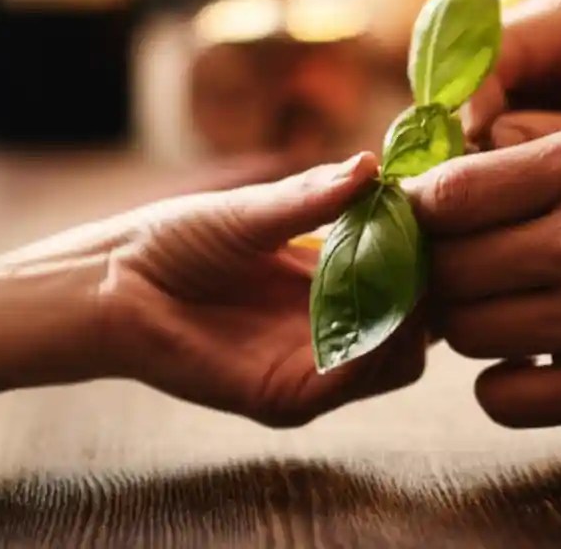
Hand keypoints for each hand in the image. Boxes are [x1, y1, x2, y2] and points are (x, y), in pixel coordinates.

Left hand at [4, 153, 425, 426]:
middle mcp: (328, 331)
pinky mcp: (286, 397)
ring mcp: (311, 369)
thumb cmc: (175, 240)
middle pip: (416, 326)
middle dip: (435, 290)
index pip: (408, 279)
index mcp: (328, 283)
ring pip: (398, 361)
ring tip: (413, 276)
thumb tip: (372, 163)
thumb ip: (316, 197)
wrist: (113, 282)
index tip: (447, 217)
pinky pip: (353, 383)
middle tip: (440, 251)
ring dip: (413, 321)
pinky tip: (377, 309)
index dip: (432, 252)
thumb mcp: (255, 211)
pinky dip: (375, 350)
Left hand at [408, 125, 560, 428]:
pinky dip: (502, 384)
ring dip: (471, 325)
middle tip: (464, 274)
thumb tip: (428, 200)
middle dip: (440, 272)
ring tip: (507, 312)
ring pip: (464, 329)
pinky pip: (499, 397)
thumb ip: (530, 165)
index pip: (448, 194)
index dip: (420, 214)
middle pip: (446, 265)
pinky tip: (532, 363)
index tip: (425, 226)